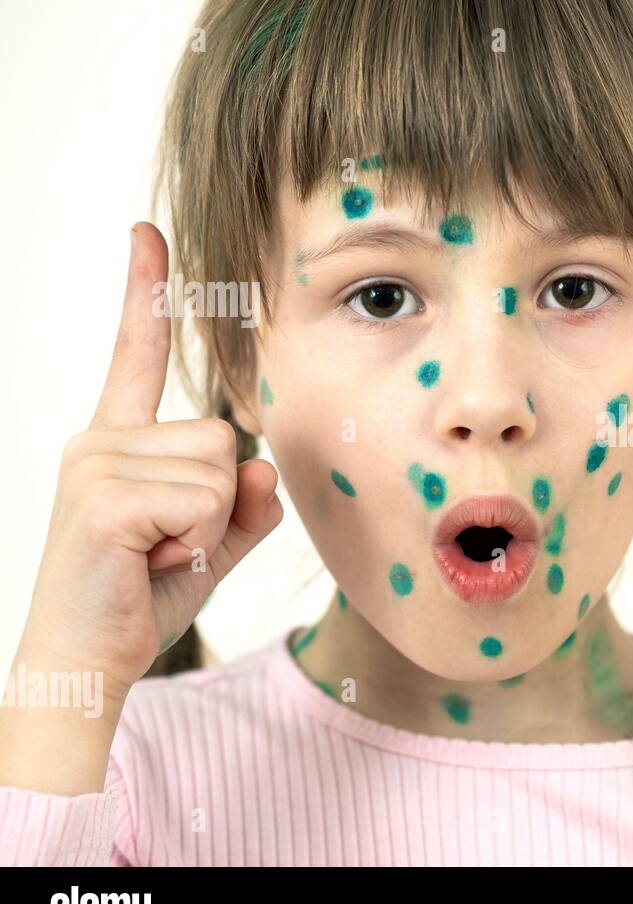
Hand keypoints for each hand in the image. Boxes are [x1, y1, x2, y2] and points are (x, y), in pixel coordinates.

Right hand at [19, 222, 282, 696]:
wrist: (90, 660)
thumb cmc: (141, 597)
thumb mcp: (210, 544)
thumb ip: (244, 504)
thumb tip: (262, 463)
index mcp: (119, 441)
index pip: (135, 354)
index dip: (143, 294)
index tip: (146, 234)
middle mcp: (100, 439)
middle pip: (224, 436)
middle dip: (219, 503)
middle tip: (166, 544)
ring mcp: (95, 462)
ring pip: (221, 468)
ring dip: (208, 523)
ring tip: (155, 552)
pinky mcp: (103, 496)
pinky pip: (204, 499)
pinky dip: (197, 539)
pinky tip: (148, 559)